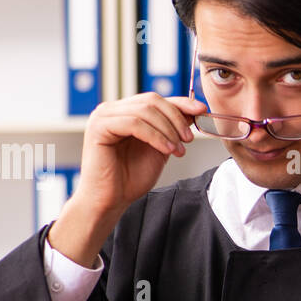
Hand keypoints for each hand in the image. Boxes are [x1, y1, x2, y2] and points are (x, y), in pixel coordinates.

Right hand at [49, 92, 205, 267]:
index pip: (156, 99)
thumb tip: (193, 111)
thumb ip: (171, 129)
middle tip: (189, 139)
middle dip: (176, 119)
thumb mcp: (160, 148)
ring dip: (168, 130)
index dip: (181, 103)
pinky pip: (133, 123)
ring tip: (178, 150)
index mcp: (125, 112)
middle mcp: (112, 110)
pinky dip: (155, 135)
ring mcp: (103, 116)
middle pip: (152, 101)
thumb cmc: (131, 178)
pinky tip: (166, 150)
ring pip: (145, 110)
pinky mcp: (98, 127)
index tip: (202, 110)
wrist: (111, 200)